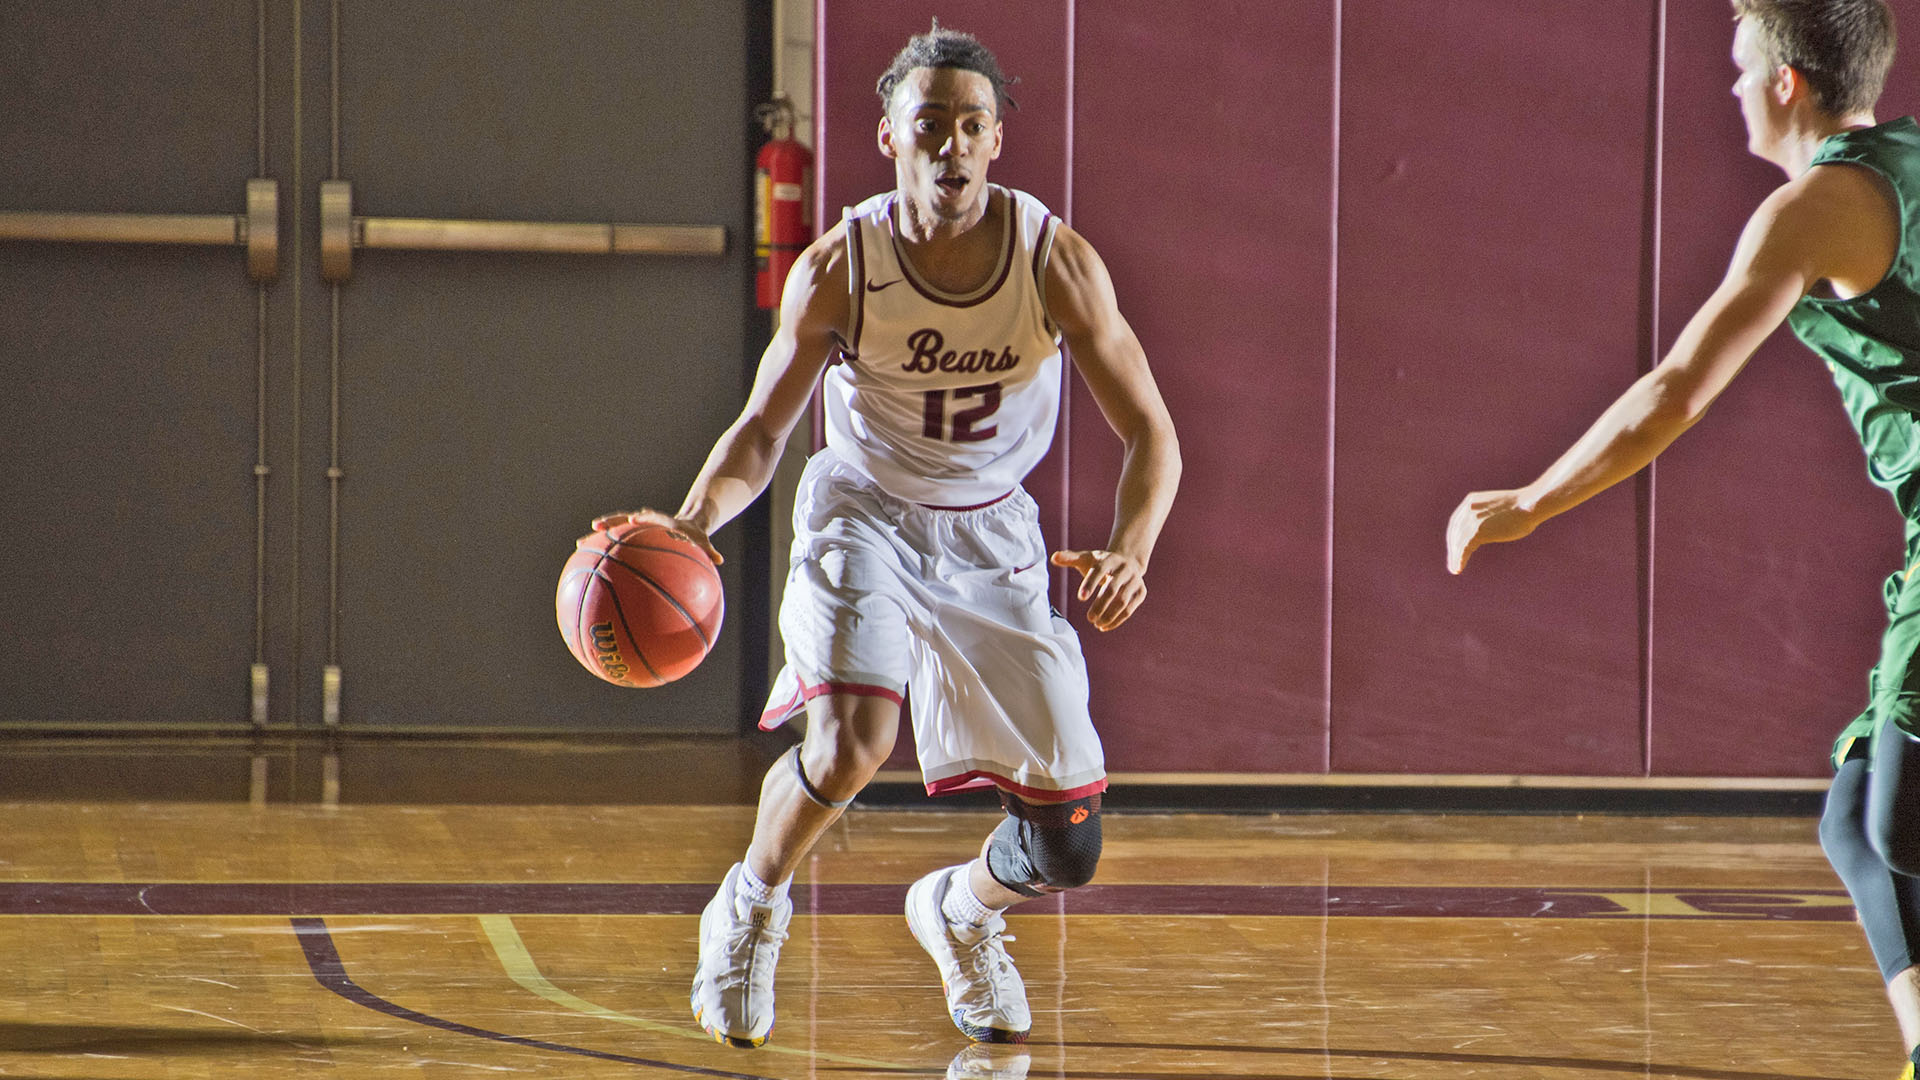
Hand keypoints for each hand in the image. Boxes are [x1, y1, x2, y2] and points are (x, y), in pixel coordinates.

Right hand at [589, 508, 722, 565]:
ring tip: (580, 545)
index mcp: (662, 523)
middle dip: (611, 522)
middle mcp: (645, 522)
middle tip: (594, 527)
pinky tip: (585, 563)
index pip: (652, 517)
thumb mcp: (702, 541)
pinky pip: (614, 543)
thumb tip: (719, 559)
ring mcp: (635, 528)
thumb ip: (708, 549)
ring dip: (599, 536)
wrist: (686, 525)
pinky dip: (601, 550)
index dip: (644, 518)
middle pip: (625, 519)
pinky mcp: (631, 535)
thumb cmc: (694, 536)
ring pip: (614, 529)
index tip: (634, 520)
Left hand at [1050, 548, 1147, 631]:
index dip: (1090, 584)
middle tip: (1089, 618)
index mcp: (1110, 559)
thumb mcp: (1086, 558)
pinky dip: (1117, 620)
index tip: (1080, 598)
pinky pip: (1130, 609)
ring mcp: (1136, 580)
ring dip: (1109, 615)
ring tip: (1096, 624)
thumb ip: (1070, 558)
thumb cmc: (1102, 563)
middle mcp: (1125, 569)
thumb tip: (1054, 557)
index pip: (1100, 571)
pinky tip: (1104, 626)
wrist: (1128, 561)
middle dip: (1100, 605)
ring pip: (1123, 601)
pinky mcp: (1141, 592)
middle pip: (1112, 589)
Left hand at [1446, 489, 1540, 573]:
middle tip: (1453, 560)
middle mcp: (1468, 509)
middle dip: (1453, 547)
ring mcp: (1472, 520)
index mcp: (1471, 501)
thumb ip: (1489, 517)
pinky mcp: (1477, 531)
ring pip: (1458, 542)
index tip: (1454, 546)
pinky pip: (1464, 549)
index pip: (1456, 521)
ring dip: (1455, 557)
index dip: (1454, 536)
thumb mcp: (1499, 508)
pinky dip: (1459, 559)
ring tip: (1455, 569)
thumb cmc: (1523, 508)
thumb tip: (1490, 530)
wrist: (1530, 505)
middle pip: (1455, 532)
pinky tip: (1458, 569)